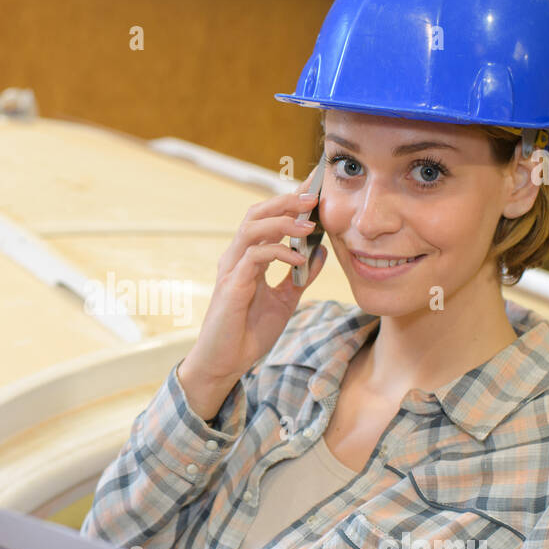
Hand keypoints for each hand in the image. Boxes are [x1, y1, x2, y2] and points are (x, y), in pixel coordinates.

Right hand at [179, 166, 326, 413]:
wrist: (226, 361)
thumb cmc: (248, 332)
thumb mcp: (286, 299)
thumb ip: (301, 275)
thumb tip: (322, 250)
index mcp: (248, 257)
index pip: (268, 218)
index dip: (289, 200)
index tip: (315, 186)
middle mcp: (237, 257)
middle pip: (256, 213)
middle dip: (285, 201)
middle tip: (314, 194)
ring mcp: (232, 269)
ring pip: (252, 228)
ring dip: (282, 221)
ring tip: (309, 223)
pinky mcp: (231, 284)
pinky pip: (254, 257)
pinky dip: (278, 253)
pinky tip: (298, 259)